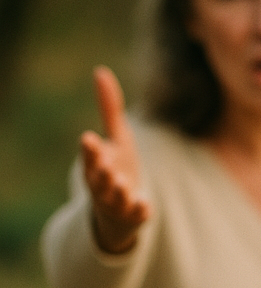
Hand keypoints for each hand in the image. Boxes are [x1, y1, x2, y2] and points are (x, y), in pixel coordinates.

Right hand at [80, 65, 150, 252]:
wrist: (119, 210)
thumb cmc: (117, 166)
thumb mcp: (117, 137)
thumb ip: (109, 108)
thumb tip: (100, 71)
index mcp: (97, 163)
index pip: (90, 156)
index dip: (90, 149)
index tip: (88, 138)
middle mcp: (103, 184)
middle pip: (98, 179)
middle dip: (102, 172)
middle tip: (107, 165)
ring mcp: (117, 202)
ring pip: (116, 198)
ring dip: (119, 191)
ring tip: (123, 184)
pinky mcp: (134, 216)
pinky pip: (136, 215)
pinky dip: (139, 210)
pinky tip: (145, 204)